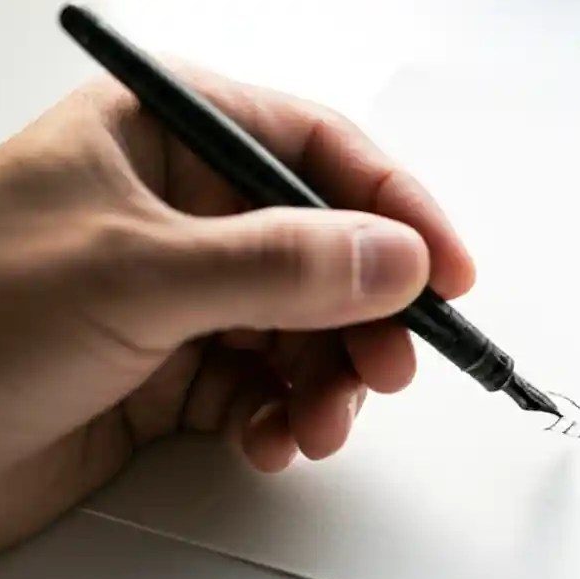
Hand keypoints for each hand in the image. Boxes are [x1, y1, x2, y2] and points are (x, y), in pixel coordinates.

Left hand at [0, 65, 473, 562]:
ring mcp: (177, 295)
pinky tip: (271, 441)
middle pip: (324, 250)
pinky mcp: (169, 372)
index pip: (316, 151)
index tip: (448, 271)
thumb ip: (277, 265)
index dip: (394, 208)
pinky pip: (265, 387)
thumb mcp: (131, 275)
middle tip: (391, 366)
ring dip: (328, 380)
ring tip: (319, 422)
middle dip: (366, 315)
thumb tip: (394, 257)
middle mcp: (178, 211)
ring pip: (304, 327)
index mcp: (162, 137)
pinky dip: (283, 418)